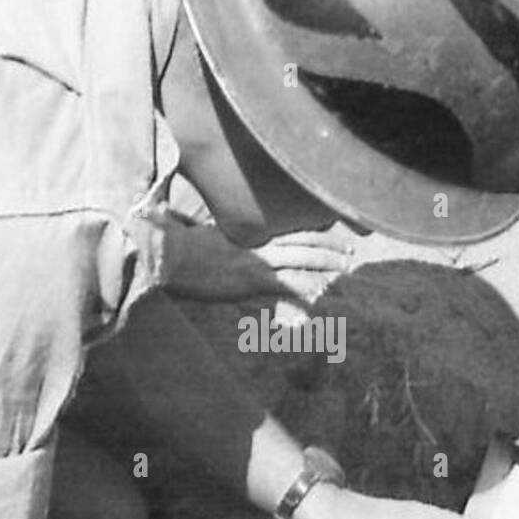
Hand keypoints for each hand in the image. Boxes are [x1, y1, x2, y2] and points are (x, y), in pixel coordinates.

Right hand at [158, 216, 352, 302]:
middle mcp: (257, 241)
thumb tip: (212, 228)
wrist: (167, 257)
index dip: (313, 228)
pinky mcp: (251, 279)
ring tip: (346, 268)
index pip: (289, 225)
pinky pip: (286, 282)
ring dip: (327, 263)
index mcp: (249, 229)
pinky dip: (305, 287)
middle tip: (350, 250)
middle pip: (303, 239)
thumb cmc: (179, 247)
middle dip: (329, 245)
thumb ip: (220, 231)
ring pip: (302, 258)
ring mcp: (256, 260)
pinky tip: (320, 293)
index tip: (331, 228)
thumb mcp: (204, 234)